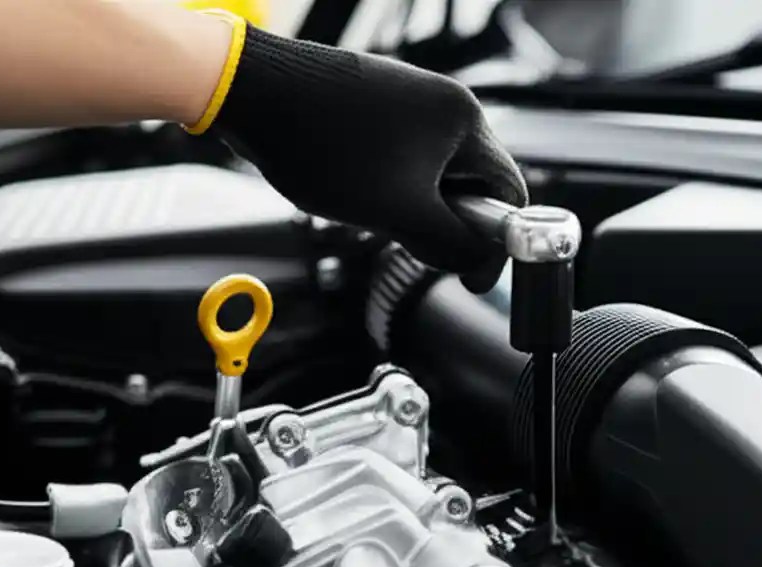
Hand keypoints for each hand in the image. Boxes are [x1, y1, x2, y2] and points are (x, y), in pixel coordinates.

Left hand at [211, 26, 526, 289]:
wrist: (251, 93)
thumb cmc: (325, 146)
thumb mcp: (400, 212)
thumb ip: (450, 243)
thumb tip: (475, 262)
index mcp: (465, 121)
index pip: (510, 194)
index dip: (496, 246)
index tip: (472, 278)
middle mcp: (444, 103)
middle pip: (471, 185)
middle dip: (446, 223)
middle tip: (410, 243)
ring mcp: (409, 101)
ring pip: (433, 177)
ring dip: (413, 208)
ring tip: (371, 211)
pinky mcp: (376, 106)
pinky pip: (402, 160)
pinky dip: (387, 187)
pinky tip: (352, 190)